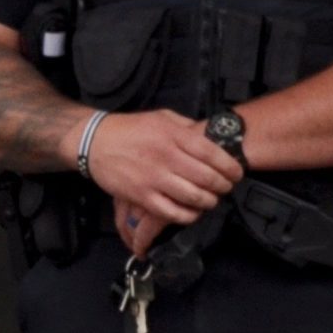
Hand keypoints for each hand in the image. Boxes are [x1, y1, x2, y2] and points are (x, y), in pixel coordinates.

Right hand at [86, 110, 241, 253]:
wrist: (95, 142)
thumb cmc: (130, 129)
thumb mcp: (161, 117)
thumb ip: (186, 127)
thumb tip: (209, 138)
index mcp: (173, 135)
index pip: (212, 153)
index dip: (230, 166)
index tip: (237, 172)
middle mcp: (166, 156)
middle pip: (207, 177)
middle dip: (223, 186)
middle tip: (227, 188)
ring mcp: (154, 178)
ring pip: (194, 197)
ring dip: (209, 201)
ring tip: (211, 200)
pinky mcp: (142, 196)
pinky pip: (173, 212)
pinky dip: (188, 215)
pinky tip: (193, 212)